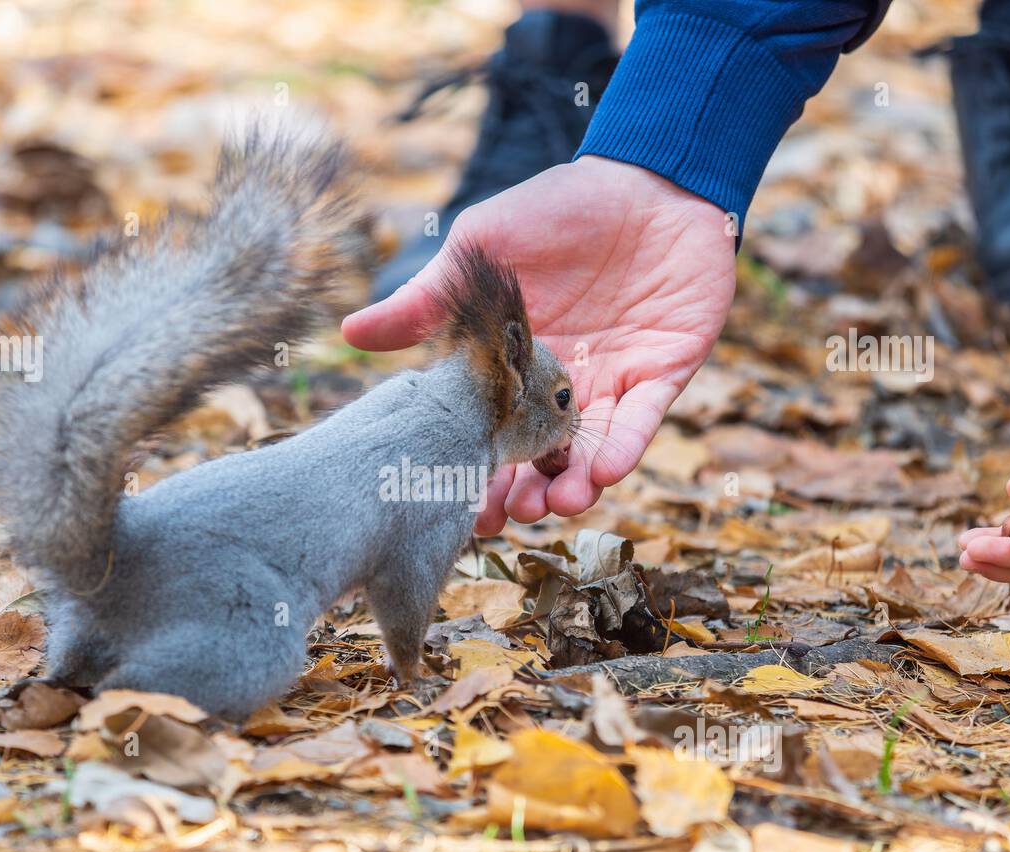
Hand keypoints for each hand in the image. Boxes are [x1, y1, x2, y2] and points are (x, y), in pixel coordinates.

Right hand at [342, 156, 735, 534]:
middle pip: (535, 460)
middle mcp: (560, 389)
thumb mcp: (479, 250)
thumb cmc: (558, 208)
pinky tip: (604, 471)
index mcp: (514, 367)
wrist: (645, 177)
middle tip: (498, 517)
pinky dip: (624, 448)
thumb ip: (424, 301)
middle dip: (517, 494)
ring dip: (570, 485)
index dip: (470, 472)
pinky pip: (641, 422)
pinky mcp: (661, 374)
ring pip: (587, 455)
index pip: (487, 434)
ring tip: (553, 504)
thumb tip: (349, 333)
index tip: (447, 503)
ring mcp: (612, 384)